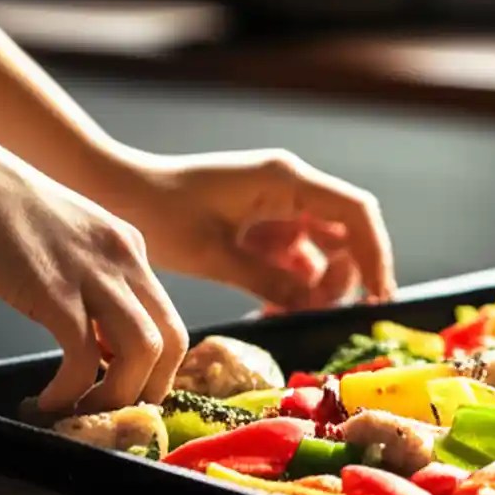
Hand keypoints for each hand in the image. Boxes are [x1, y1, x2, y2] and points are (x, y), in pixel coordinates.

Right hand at [0, 143, 188, 413]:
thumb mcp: (62, 239)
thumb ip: (87, 284)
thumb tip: (94, 342)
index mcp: (127, 246)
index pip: (168, 320)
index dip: (155, 367)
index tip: (127, 390)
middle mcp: (123, 257)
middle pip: (172, 341)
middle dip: (148, 390)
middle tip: (112, 414)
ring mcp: (91, 272)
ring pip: (142, 354)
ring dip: (115, 398)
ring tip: (79, 412)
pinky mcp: (51, 289)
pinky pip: (82, 359)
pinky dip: (69, 392)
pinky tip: (43, 402)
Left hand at [109, 148, 395, 311]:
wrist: (116, 194)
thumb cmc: (159, 213)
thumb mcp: (215, 254)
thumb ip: (269, 279)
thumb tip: (314, 305)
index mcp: (285, 181)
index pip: (355, 213)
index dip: (375, 255)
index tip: (378, 297)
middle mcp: (289, 188)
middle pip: (346, 234)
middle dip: (342, 278)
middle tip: (317, 313)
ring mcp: (277, 207)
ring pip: (322, 252)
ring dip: (314, 286)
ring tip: (285, 313)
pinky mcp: (263, 226)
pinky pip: (295, 259)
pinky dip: (291, 285)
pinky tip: (270, 308)